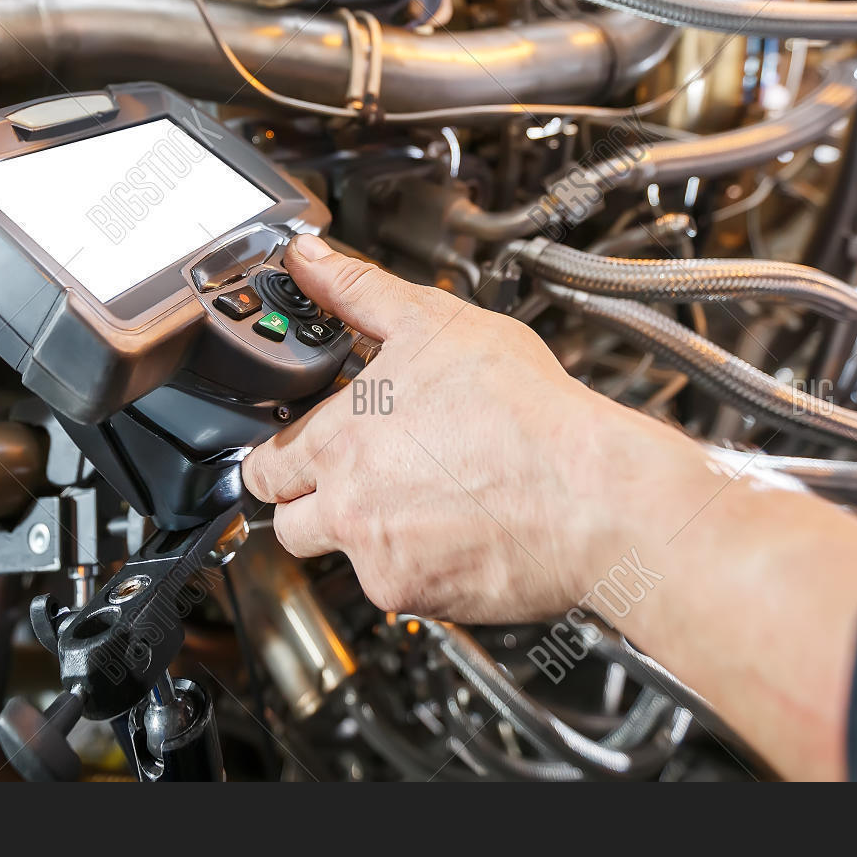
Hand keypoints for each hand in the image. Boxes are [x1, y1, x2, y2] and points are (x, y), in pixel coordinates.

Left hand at [241, 233, 699, 621]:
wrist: (590, 493)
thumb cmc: (526, 411)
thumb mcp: (436, 322)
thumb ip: (358, 292)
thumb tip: (309, 260)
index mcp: (339, 436)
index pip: (266, 459)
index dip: (285, 450)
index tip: (302, 447)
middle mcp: (344, 503)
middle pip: (284, 519)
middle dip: (308, 500)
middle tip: (353, 480)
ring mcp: (376, 557)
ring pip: (337, 556)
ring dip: (359, 534)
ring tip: (414, 504)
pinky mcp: (413, 596)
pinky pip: (392, 587)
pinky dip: (415, 565)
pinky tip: (453, 531)